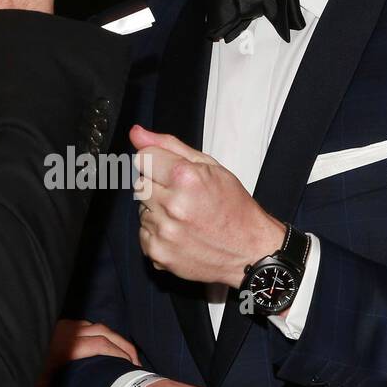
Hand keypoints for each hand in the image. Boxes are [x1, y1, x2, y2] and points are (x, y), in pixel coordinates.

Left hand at [0, 320, 138, 386]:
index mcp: (60, 347)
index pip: (101, 344)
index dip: (122, 355)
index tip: (134, 370)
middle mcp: (59, 331)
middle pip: (102, 331)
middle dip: (122, 345)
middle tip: (135, 366)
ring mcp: (54, 327)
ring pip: (92, 326)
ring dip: (110, 339)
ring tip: (120, 359)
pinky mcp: (49, 329)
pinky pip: (80, 327)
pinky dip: (96, 336)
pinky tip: (97, 354)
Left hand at [131, 125, 284, 288]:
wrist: (250, 250)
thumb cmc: (234, 208)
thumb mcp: (210, 167)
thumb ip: (169, 146)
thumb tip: (137, 133)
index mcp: (185, 178)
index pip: (143, 158)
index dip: (159, 163)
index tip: (172, 172)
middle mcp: (172, 206)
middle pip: (140, 183)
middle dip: (157, 186)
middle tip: (184, 196)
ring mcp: (164, 232)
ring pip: (141, 208)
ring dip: (157, 209)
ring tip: (185, 215)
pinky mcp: (158, 253)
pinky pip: (143, 232)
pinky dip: (157, 231)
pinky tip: (180, 231)